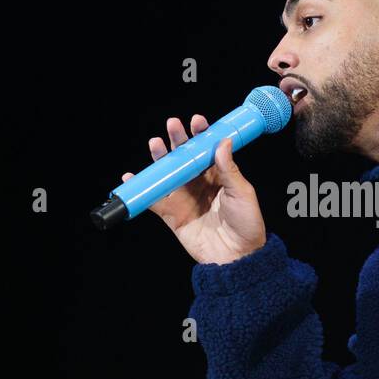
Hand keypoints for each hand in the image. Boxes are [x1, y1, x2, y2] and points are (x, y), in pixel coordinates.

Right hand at [122, 115, 266, 264]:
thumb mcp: (242, 193)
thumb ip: (229, 169)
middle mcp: (199, 183)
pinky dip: (142, 189)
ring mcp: (184, 197)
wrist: (237, 257)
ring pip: (167, 172)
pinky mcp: (172, 214)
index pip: (207, 149)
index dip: (201, 134)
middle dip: (177, 140)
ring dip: (159, 158)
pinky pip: (153, 199)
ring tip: (155, 144)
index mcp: (219, 175)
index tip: (197, 122)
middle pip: (184, 156)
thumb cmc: (246, 225)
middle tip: (173, 126)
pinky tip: (132, 177)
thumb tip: (223, 142)